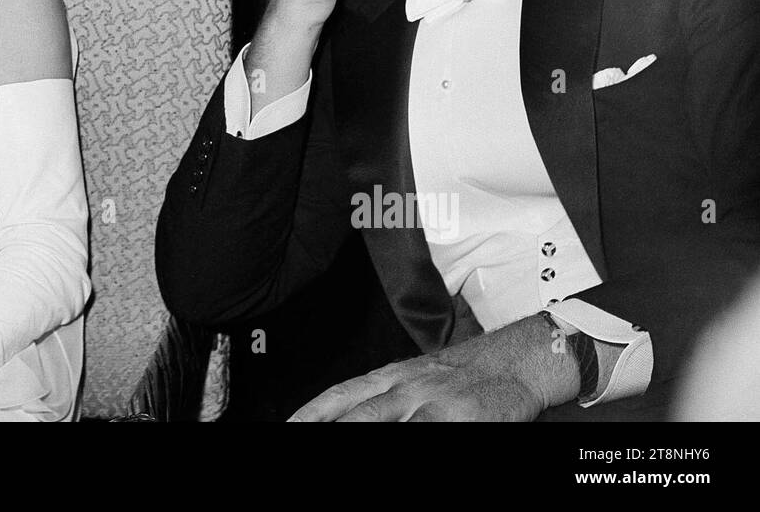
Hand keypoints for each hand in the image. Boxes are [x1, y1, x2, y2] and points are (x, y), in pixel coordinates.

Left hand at [288, 314, 579, 421]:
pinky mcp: (461, 419)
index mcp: (392, 377)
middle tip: (299, 436)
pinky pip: (426, 432)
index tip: (289, 426)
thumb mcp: (417, 380)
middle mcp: (406, 387)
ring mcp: (433, 403)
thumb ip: (384, 400)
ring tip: (336, 444)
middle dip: (327, 428)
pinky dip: (411, 436)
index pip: (340, 395)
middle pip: (358, 413)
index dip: (311, 412)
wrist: (516, 359)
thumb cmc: (464, 375)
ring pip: (385, 422)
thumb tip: (347, 416)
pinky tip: (404, 440)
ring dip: (360, 432)